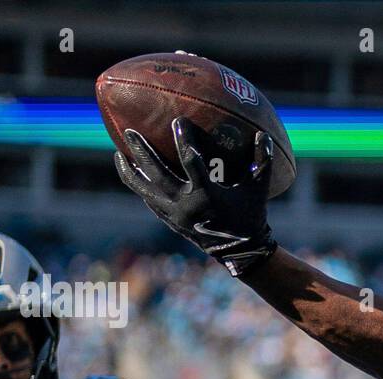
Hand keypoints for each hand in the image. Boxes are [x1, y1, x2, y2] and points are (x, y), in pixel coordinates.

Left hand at [113, 117, 276, 276]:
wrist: (240, 252)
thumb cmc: (251, 216)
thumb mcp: (259, 189)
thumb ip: (262, 162)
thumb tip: (263, 135)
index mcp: (207, 195)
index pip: (191, 162)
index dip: (183, 140)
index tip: (177, 120)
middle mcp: (186, 205)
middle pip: (156, 174)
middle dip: (142, 151)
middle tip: (129, 130)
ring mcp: (175, 215)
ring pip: (145, 190)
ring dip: (130, 171)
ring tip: (119, 153)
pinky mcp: (170, 222)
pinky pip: (149, 201)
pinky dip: (140, 187)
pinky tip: (134, 174)